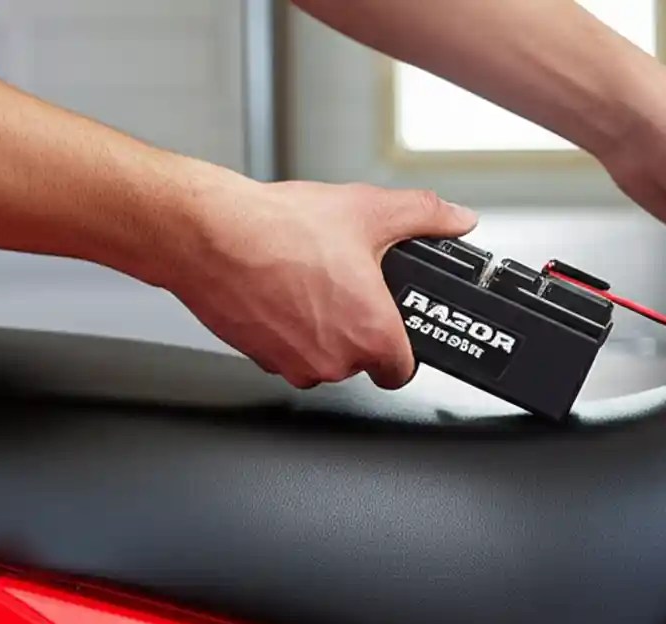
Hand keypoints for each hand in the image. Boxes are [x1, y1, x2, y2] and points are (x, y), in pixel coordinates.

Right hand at [165, 179, 478, 388]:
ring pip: (322, 358)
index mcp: (371, 335)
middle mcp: (334, 361)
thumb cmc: (281, 230)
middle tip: (346, 288)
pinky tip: (281, 289)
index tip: (396, 330)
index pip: (402, 372)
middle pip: (361, 361)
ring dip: (321, 329)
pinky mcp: (258, 359)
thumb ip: (425, 216)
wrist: (210, 235)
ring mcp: (293, 364)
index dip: (402, 349)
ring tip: (310, 282)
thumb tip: (456, 219)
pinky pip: (285, 352)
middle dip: (357, 328)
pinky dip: (287, 328)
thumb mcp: (370, 210)